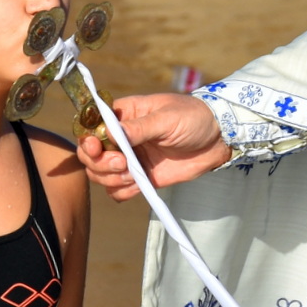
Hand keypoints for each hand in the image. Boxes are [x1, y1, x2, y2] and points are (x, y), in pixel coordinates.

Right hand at [76, 92, 227, 201]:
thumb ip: (140, 127)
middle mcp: (122, 138)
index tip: (97, 146)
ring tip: (134, 174)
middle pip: (91, 154)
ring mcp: (130, 158)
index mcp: (125, 115)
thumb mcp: (168, 118)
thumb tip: (112, 134)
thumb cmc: (194, 118)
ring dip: (111, 179)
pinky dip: (122, 191)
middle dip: (99, 163)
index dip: (87, 139)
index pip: (92, 126)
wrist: (218, 140)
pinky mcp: (141, 177)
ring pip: (101, 175)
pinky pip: (118, 190)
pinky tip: (140, 185)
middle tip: (121, 163)